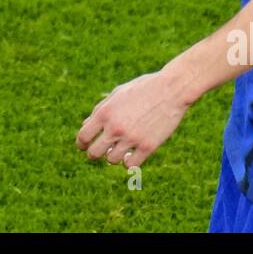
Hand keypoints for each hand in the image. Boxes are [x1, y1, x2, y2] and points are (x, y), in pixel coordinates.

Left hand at [75, 70, 191, 167]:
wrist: (171, 90)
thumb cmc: (143, 89)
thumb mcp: (118, 94)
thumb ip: (100, 110)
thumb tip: (85, 125)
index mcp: (105, 113)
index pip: (83, 136)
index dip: (81, 144)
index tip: (83, 146)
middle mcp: (115, 127)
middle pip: (94, 153)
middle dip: (94, 153)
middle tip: (98, 152)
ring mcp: (131, 138)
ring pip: (111, 160)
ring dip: (113, 156)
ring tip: (119, 149)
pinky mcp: (147, 147)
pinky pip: (130, 165)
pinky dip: (128, 162)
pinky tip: (130, 155)